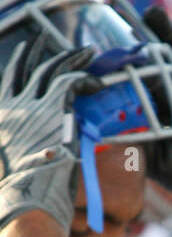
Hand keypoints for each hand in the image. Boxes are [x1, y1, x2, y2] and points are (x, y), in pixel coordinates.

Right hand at [0, 41, 98, 231]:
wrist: (28, 196)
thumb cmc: (26, 191)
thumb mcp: (16, 160)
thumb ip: (25, 143)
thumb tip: (44, 143)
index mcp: (2, 115)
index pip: (9, 79)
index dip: (19, 61)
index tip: (26, 50)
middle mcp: (14, 106)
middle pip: (30, 68)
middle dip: (42, 49)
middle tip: (52, 39)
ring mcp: (33, 105)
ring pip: (54, 69)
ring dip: (73, 58)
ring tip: (89, 52)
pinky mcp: (55, 109)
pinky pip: (73, 82)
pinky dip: (87, 79)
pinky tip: (98, 83)